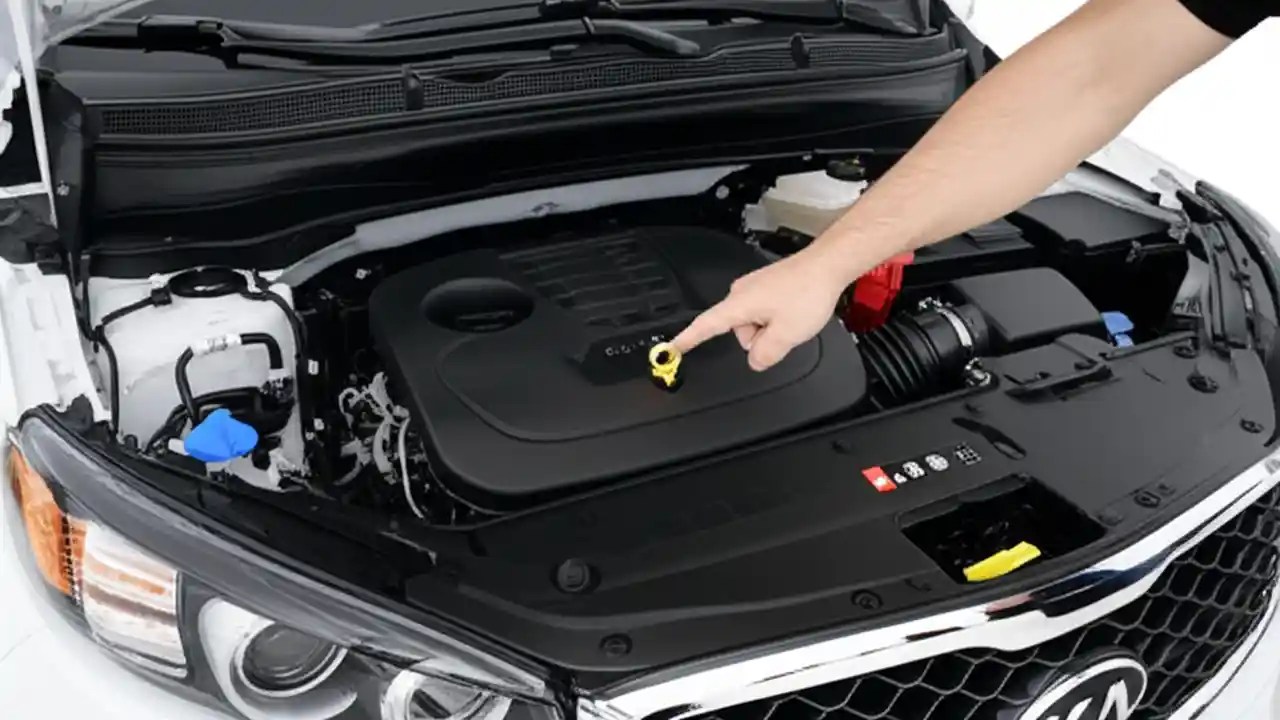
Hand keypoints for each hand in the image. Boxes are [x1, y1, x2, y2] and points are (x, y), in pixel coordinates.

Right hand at [671, 247, 851, 370]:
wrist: (827, 264)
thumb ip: (765, 354)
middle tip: (786, 329)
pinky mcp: (767, 285)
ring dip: (773, 327)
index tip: (671, 349)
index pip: (705, 326)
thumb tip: (755, 359)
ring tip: (794, 316)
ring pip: (754, 323)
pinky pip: (765, 311)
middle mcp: (742, 293)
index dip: (687, 340)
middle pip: (739, 331)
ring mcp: (755, 287)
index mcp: (739, 304)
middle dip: (761, 339)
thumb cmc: (807, 292)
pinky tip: (795, 309)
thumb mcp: (786, 334)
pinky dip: (778, 316)